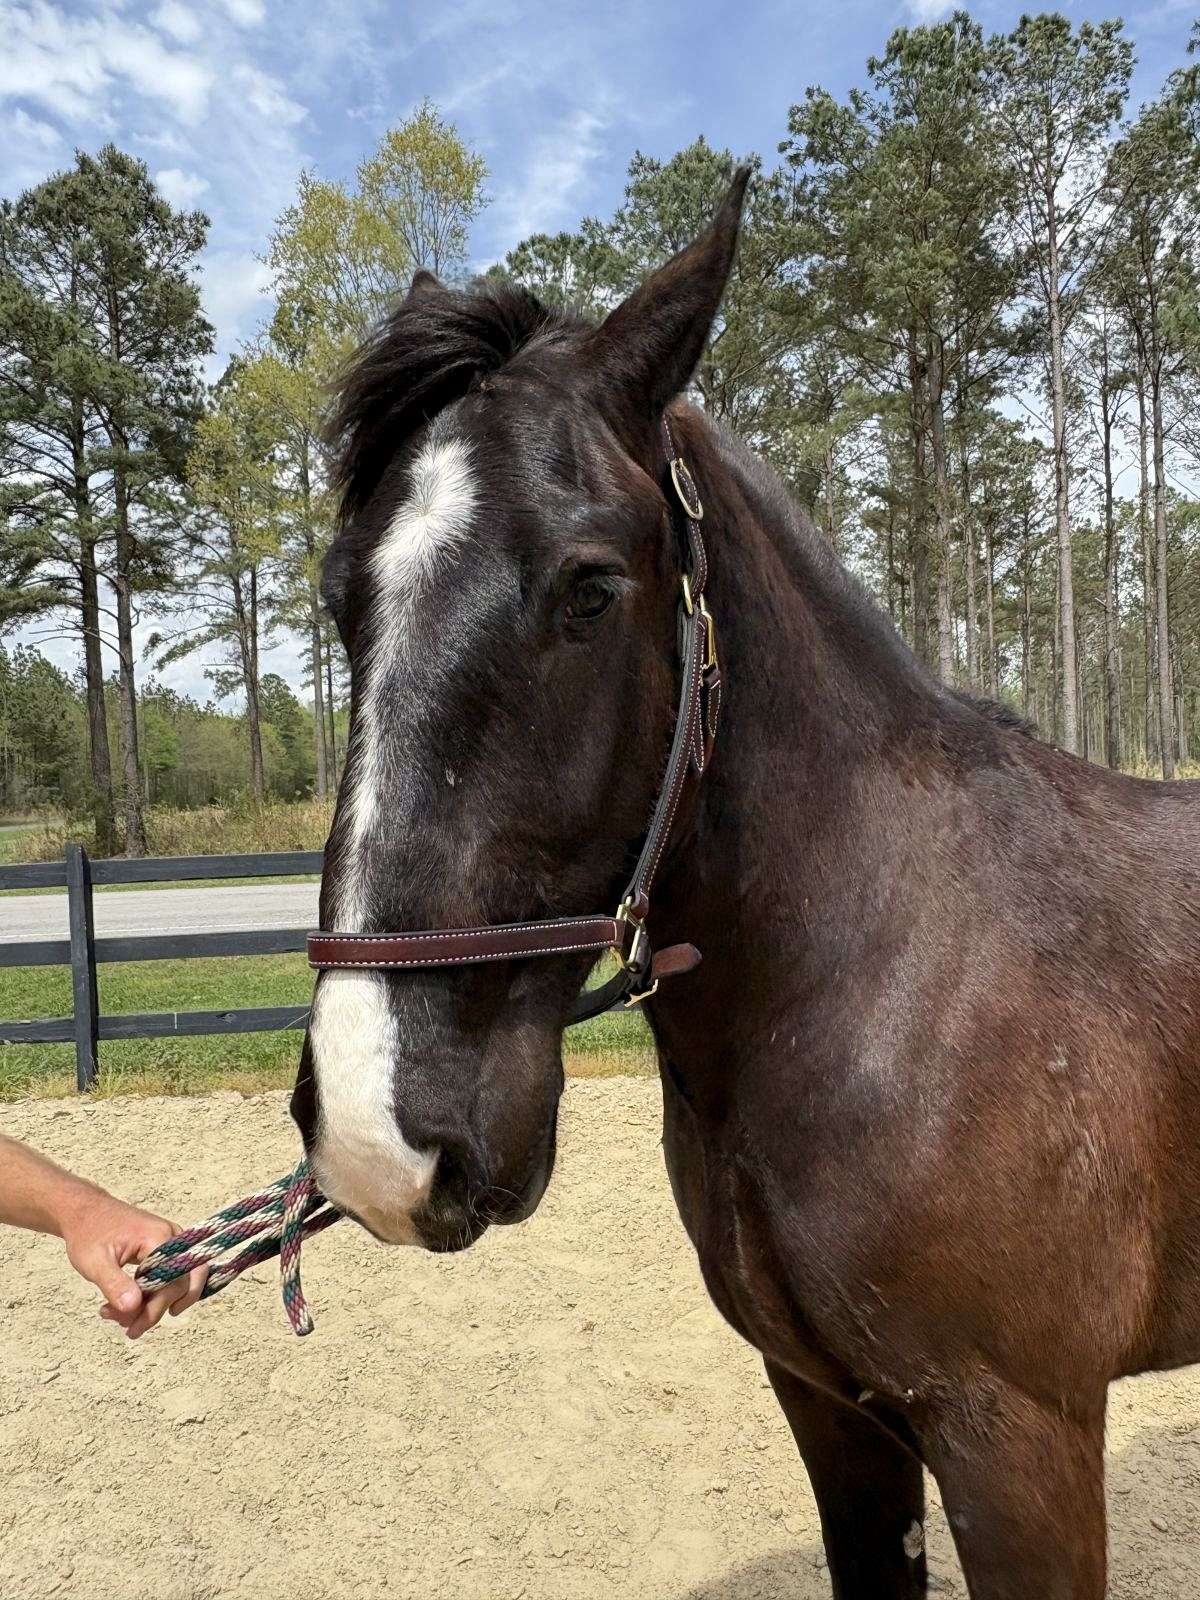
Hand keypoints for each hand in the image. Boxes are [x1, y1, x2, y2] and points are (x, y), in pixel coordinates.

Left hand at [62, 1192, 206, 1339]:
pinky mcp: (166, 1251)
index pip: (171, 1281)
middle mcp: (173, 1238)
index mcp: (159, 1237)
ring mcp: (173, 1243)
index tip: (132, 1329)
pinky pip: (174, 1277)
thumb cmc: (88, 1233)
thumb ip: (114, 1283)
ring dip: (158, 1306)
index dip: (154, 1309)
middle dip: (155, 1311)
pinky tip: (134, 1307)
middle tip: (129, 1329)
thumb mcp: (94, 1261)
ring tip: (127, 1319)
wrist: (86, 1213)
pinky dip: (157, 1296)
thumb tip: (134, 1308)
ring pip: (182, 1283)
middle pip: (181, 1284)